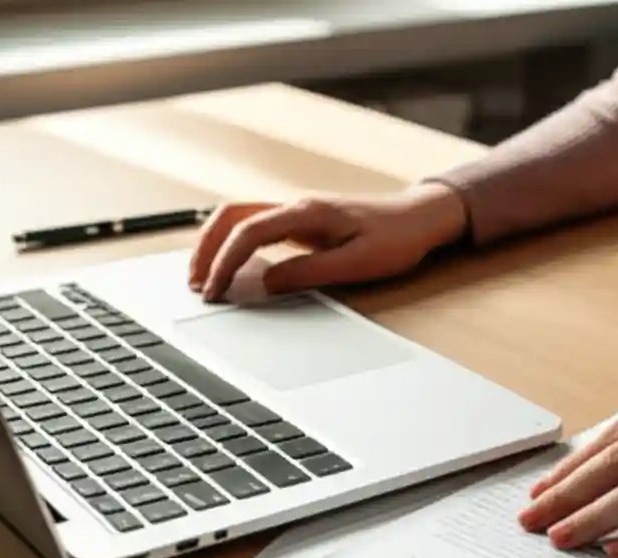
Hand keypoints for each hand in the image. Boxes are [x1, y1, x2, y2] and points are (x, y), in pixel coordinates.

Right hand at [189, 183, 468, 301]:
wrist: (421, 217)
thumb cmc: (397, 238)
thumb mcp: (357, 263)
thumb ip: (309, 273)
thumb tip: (266, 284)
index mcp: (307, 212)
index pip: (248, 232)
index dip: (226, 262)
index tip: (215, 290)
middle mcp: (296, 206)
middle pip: (231, 216)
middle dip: (206, 249)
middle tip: (196, 284)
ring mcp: (298, 211)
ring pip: (240, 217)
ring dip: (216, 243)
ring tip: (206, 277)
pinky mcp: (303, 221)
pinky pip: (256, 225)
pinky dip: (235, 242)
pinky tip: (232, 265)